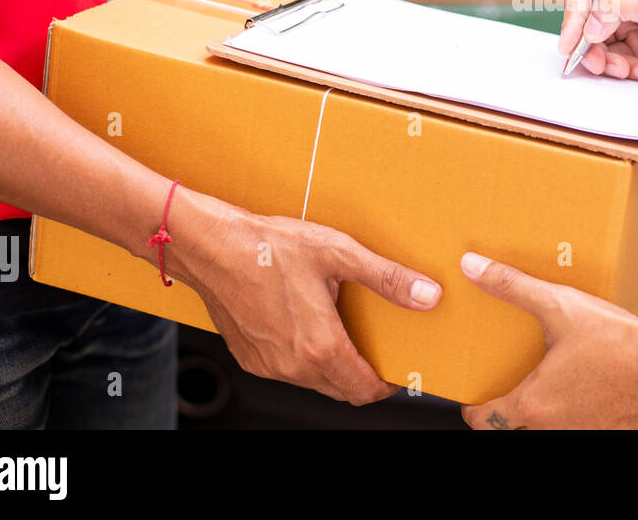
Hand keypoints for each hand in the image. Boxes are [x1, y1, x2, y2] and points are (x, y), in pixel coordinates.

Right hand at [167, 189, 440, 403]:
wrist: (210, 247)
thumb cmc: (268, 248)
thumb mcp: (339, 253)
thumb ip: (387, 278)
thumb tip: (427, 296)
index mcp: (319, 345)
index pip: (364, 389)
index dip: (386, 385)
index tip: (396, 370)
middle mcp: (293, 364)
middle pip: (341, 390)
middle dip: (362, 374)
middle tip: (374, 346)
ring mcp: (268, 365)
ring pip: (313, 381)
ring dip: (332, 365)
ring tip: (341, 328)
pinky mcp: (250, 358)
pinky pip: (287, 370)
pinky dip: (303, 357)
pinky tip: (306, 323)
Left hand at [457, 253, 637, 429]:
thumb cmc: (617, 343)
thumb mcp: (558, 306)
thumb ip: (512, 287)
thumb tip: (473, 267)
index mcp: (535, 404)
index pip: (485, 422)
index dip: (475, 409)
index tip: (476, 397)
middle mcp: (555, 428)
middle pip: (517, 427)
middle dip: (512, 408)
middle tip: (515, 381)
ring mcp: (585, 434)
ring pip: (552, 428)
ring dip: (549, 408)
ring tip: (557, 378)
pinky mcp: (613, 434)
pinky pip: (586, 426)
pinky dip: (583, 410)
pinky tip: (595, 383)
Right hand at [559, 0, 637, 83]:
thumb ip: (620, 7)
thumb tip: (590, 24)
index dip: (574, 17)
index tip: (571, 43)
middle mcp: (628, 1)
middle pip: (588, 23)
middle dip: (591, 46)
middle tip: (599, 64)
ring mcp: (634, 27)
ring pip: (600, 46)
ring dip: (609, 62)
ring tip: (631, 69)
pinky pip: (617, 62)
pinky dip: (626, 70)